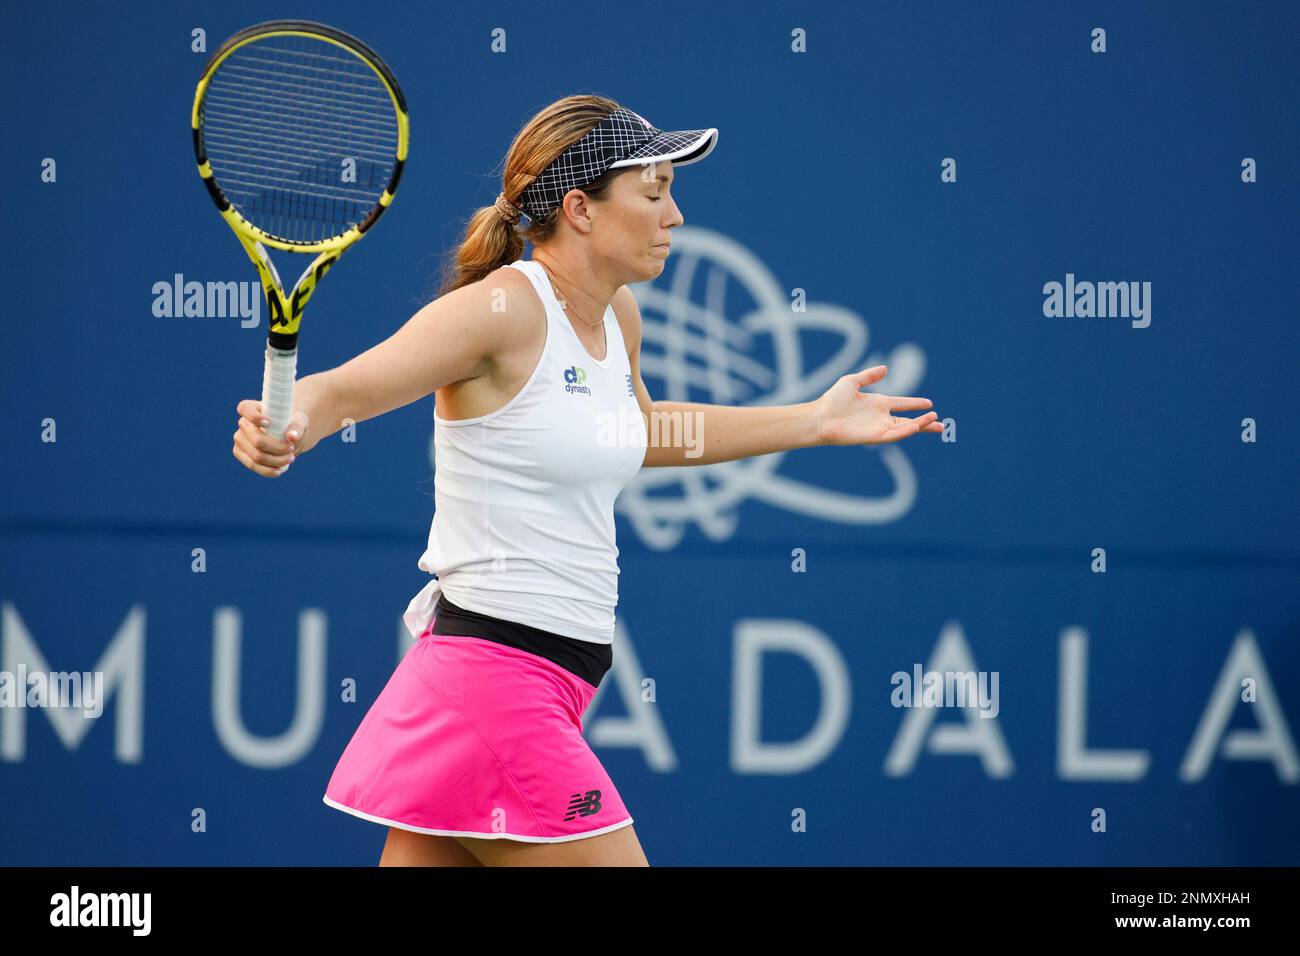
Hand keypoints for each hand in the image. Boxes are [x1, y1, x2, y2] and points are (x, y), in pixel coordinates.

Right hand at [232, 399, 310, 477]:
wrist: (288, 436)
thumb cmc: (291, 425)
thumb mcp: (299, 422)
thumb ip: (297, 427)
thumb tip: (292, 436)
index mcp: (253, 408)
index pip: (244, 408)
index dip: (254, 417)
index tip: (270, 423)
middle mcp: (243, 424)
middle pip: (256, 439)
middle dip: (276, 447)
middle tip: (291, 448)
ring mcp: (240, 439)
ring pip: (255, 455)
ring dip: (275, 460)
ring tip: (290, 458)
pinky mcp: (241, 453)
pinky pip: (251, 465)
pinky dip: (266, 470)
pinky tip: (278, 471)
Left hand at [815, 365, 941, 445]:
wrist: (822, 417)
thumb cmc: (833, 400)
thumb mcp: (852, 381)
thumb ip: (869, 376)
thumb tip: (885, 368)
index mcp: (878, 404)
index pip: (902, 405)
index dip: (915, 404)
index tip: (929, 403)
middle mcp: (881, 417)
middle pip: (909, 421)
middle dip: (925, 422)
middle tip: (941, 424)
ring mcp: (879, 427)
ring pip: (906, 428)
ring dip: (921, 425)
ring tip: (935, 421)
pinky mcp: (875, 436)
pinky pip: (895, 434)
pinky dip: (907, 431)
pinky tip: (917, 426)